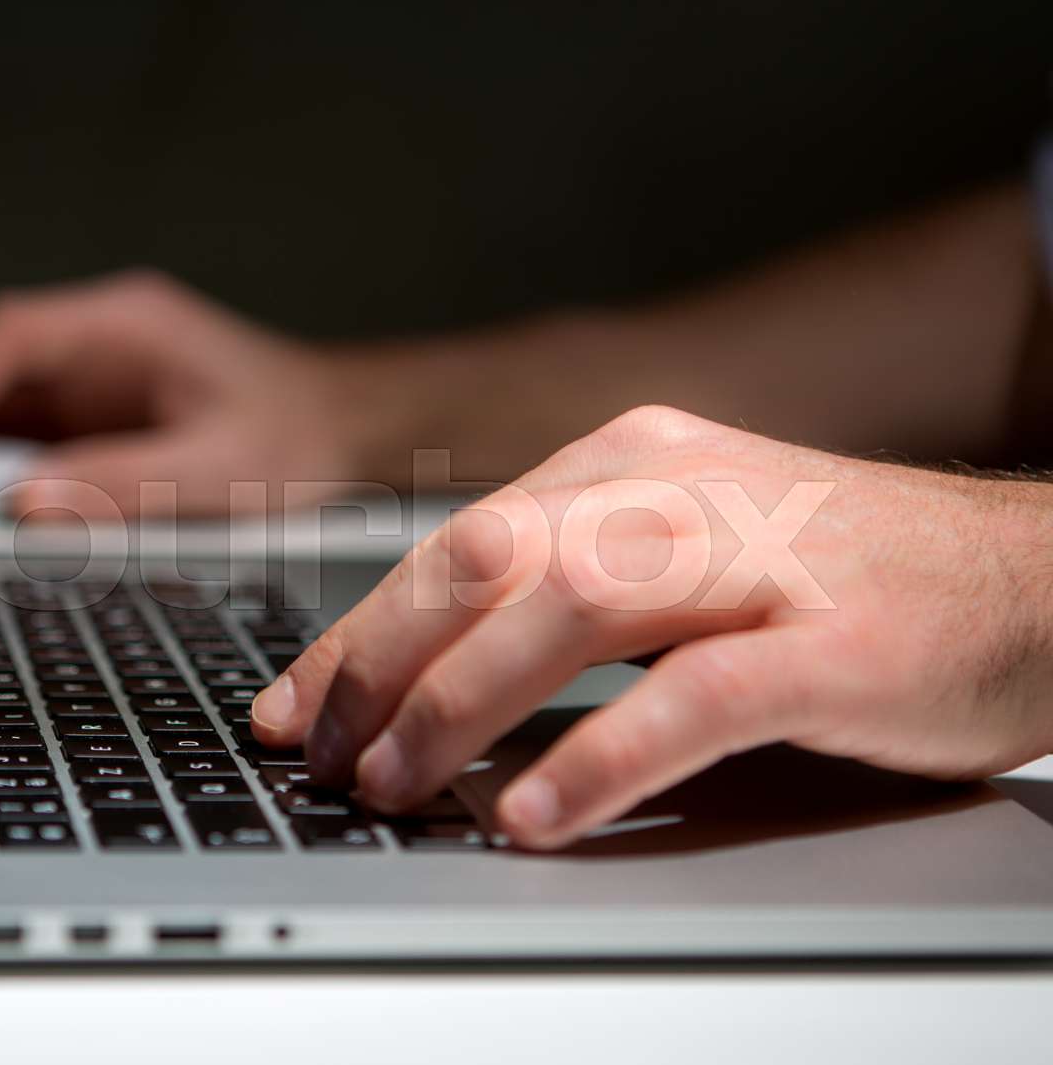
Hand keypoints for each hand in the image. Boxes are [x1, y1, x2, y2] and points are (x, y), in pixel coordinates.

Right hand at [0, 270, 355, 516]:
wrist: (348, 429)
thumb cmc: (300, 438)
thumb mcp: (220, 473)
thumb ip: (121, 487)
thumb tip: (22, 507)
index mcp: (126, 325)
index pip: (9, 337)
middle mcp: (96, 335)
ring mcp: (89, 367)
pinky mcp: (90, 405)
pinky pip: (8, 412)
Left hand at [251, 405, 1052, 848]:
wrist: (1039, 577)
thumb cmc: (844, 578)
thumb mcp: (689, 548)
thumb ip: (572, 586)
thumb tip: (431, 673)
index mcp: (633, 459)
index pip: (459, 541)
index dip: (361, 629)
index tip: (294, 702)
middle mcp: (685, 485)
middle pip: (487, 557)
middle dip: (382, 662)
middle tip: (326, 753)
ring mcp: (766, 557)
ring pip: (571, 606)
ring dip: (460, 702)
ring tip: (399, 783)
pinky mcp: (840, 640)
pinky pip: (696, 693)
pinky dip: (601, 754)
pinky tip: (534, 812)